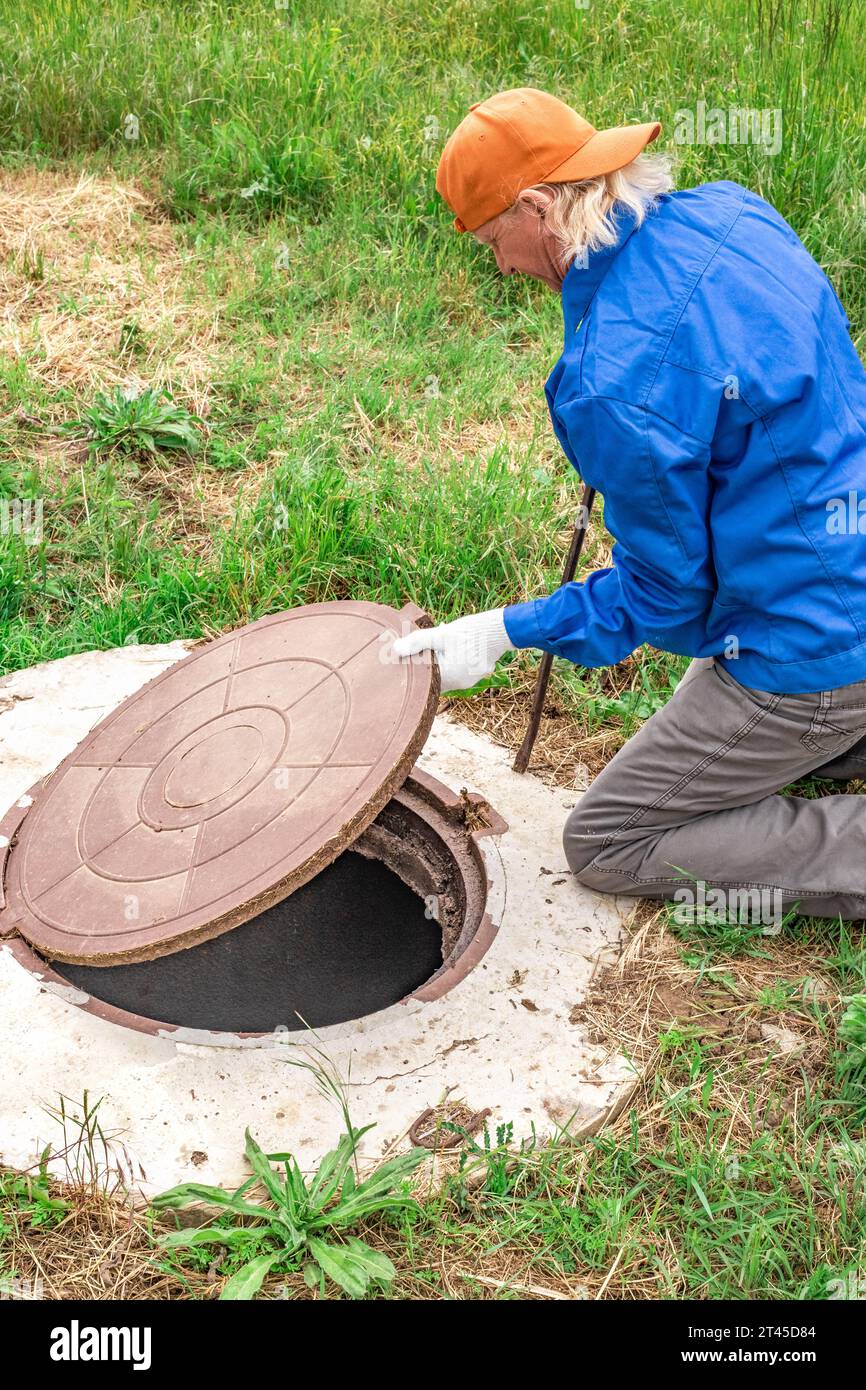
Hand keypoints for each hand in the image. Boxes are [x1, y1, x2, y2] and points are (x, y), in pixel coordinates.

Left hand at [392, 609, 514, 692]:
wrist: (501, 631)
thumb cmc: (471, 632)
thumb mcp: (441, 634)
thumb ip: (418, 642)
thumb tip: (396, 649)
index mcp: (448, 678)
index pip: (422, 679)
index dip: (413, 668)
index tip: (404, 658)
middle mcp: (458, 685)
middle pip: (433, 678)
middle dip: (425, 664)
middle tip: (416, 650)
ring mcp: (468, 681)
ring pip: (444, 674)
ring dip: (437, 662)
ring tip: (435, 645)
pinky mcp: (474, 675)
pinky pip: (456, 671)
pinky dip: (449, 661)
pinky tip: (448, 647)